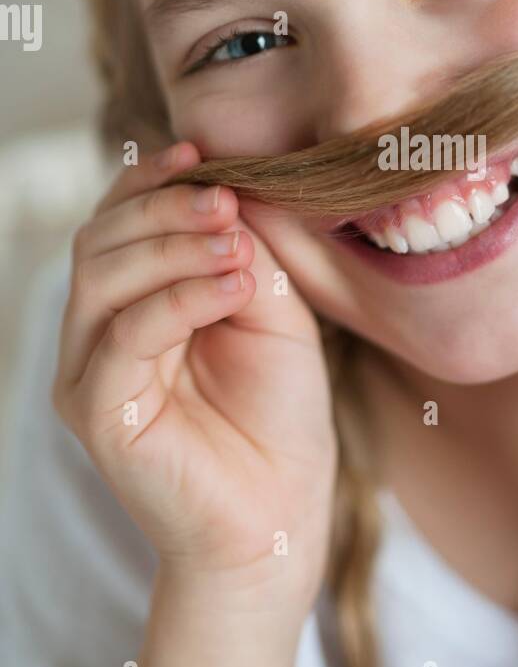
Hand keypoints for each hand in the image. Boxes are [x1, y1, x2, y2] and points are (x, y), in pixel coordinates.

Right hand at [52, 141, 336, 608]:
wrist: (280, 515)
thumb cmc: (279, 416)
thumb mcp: (274, 311)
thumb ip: (247, 251)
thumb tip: (228, 186)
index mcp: (134, 303)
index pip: (119, 223)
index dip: (152, 181)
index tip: (202, 152)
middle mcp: (98, 334)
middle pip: (101, 241)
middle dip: (165, 209)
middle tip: (226, 200)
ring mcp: (89, 374)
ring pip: (102, 280)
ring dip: (172, 246)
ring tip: (236, 243)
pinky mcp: (97, 413)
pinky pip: (125, 337)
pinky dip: (179, 299)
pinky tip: (232, 285)